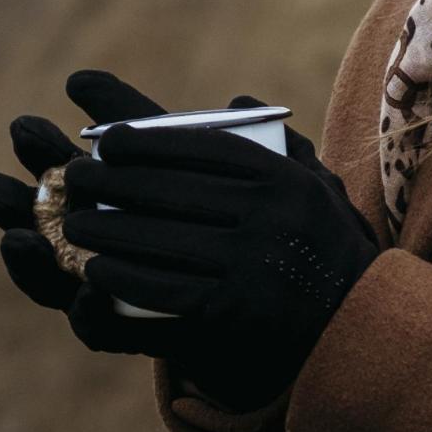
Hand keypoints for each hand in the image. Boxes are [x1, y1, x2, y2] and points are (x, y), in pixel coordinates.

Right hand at [0, 69, 275, 391]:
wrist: (259, 292)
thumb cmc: (225, 217)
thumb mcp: (220, 175)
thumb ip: (234, 145)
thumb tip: (243, 98)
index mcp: (102, 189)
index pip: (60, 161)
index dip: (39, 147)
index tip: (23, 126)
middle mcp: (87, 236)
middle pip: (31, 217)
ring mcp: (98, 283)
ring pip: (47, 273)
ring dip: (26, 260)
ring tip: (16, 240)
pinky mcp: (127, 327)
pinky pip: (101, 325)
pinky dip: (91, 311)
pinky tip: (89, 297)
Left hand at [60, 116, 381, 406]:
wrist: (357, 329)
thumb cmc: (326, 248)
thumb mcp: (318, 189)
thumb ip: (278, 146)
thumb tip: (235, 102)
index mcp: (283, 180)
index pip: (201, 149)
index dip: (146, 142)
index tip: (108, 141)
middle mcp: (268, 218)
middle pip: (170, 192)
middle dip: (110, 183)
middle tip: (74, 178)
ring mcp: (249, 269)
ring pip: (157, 242)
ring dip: (105, 231)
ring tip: (74, 224)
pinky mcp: (231, 317)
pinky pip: (162, 292)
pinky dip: (122, 279)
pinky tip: (95, 270)